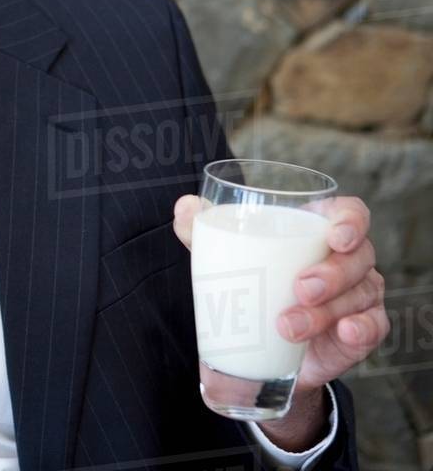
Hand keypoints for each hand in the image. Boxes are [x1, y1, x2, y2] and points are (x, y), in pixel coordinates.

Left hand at [174, 194, 386, 448]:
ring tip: (287, 326)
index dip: (351, 221)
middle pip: (357, 257)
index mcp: (319, 233)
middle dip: (331, 273)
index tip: (335, 236)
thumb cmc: (252, 284)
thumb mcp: (226, 256)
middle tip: (300, 289)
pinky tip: (345, 331)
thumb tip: (184, 207)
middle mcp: (349, 260)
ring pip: (359, 295)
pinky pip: (372, 327)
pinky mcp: (361, 331)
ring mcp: (360, 295)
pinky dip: (361, 329)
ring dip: (326, 311)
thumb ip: (204, 230)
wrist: (263, 348)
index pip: (351, 214)